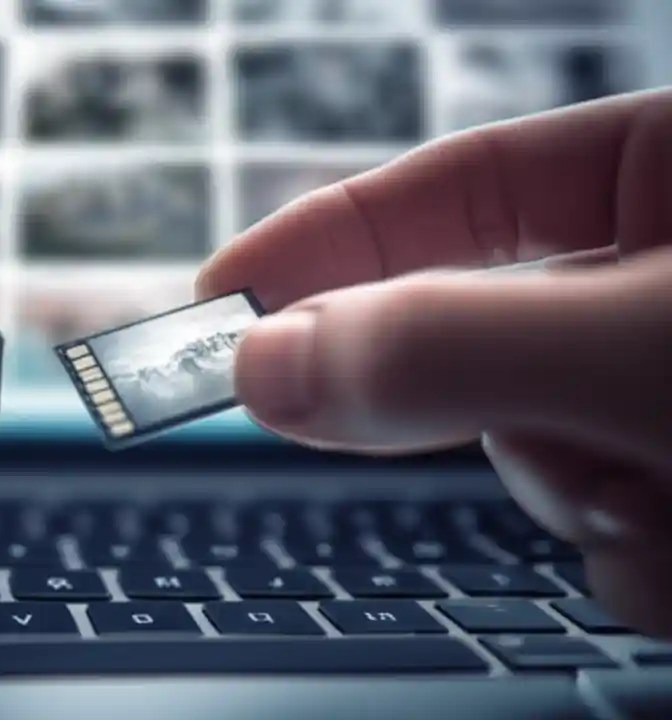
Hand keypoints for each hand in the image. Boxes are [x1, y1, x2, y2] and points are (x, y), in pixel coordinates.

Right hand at [198, 90, 671, 636]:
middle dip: (472, 407)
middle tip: (332, 422)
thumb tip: (264, 369)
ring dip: (575, 497)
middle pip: (481, 335)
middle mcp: (670, 284)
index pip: (465, 182)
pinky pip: (608, 526)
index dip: (332, 231)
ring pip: (537, 447)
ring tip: (667, 503)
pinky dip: (638, 558)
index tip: (221, 294)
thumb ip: (446, 349)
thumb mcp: (635, 350)